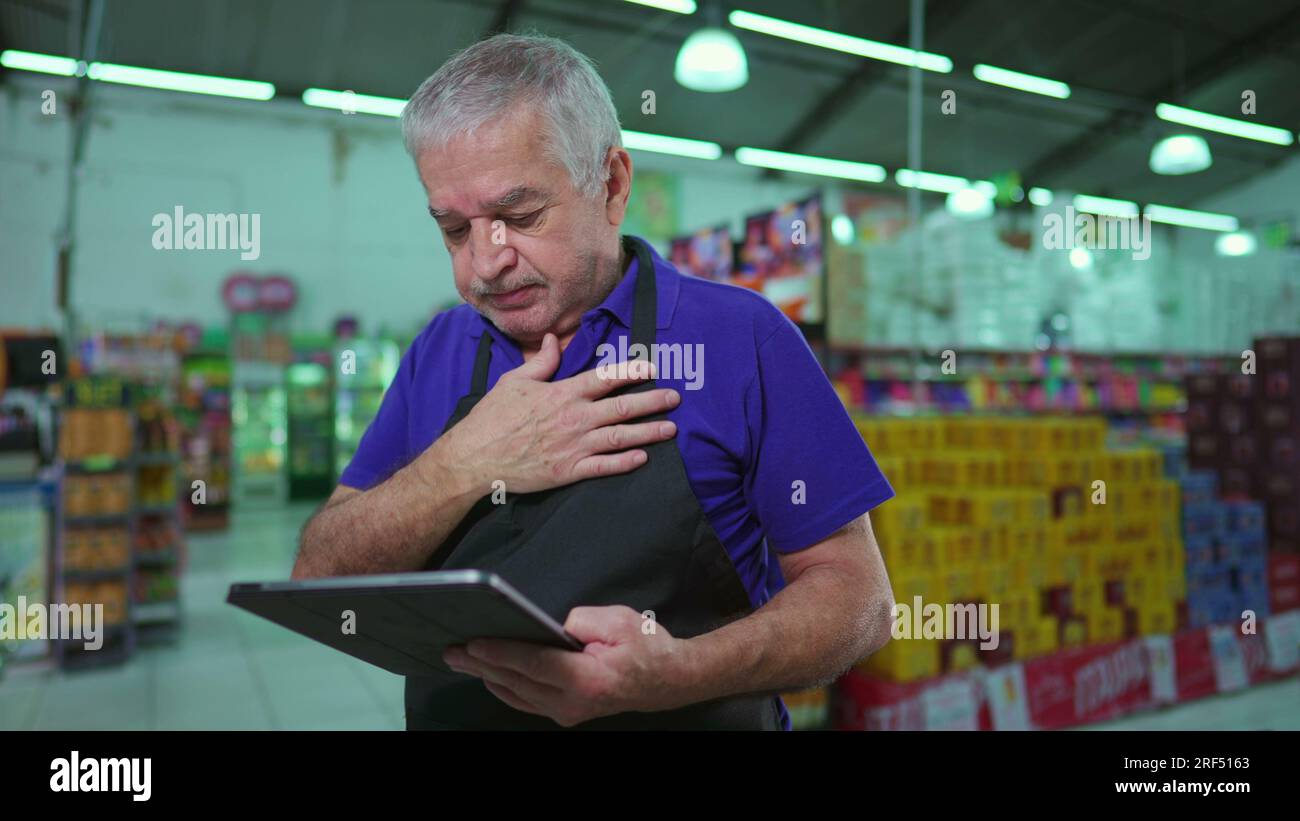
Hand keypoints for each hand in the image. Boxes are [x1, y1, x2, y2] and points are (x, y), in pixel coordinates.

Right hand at [436, 333, 680, 495]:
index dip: (631, 372)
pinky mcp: (568, 471)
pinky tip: (643, 458)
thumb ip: (541, 362)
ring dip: (649, 432)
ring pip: (620, 437)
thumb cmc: (492, 417)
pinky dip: (625, 462)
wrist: (474, 457)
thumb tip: (552, 339)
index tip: (652, 368)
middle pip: (622, 408)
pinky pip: (604, 466)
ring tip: (670, 429)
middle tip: (674, 398)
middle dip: (652, 401)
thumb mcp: (514, 381)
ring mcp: (573, 446)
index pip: (605, 379)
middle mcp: (573, 418)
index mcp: (562, 393)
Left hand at [443, 605, 692, 726]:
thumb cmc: (644, 646)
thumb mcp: (617, 621)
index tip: (472, 644)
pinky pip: (526, 702)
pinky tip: (487, 675)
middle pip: (517, 682)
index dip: (500, 653)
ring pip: (517, 694)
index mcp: (587, 678)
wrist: (666, 681)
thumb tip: (548, 628)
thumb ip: (579, 621)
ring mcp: (567, 712)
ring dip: (486, 676)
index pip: (533, 664)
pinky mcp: (565, 712)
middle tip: (451, 650)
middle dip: (481, 665)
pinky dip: (503, 687)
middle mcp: (573, 702)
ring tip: (460, 660)